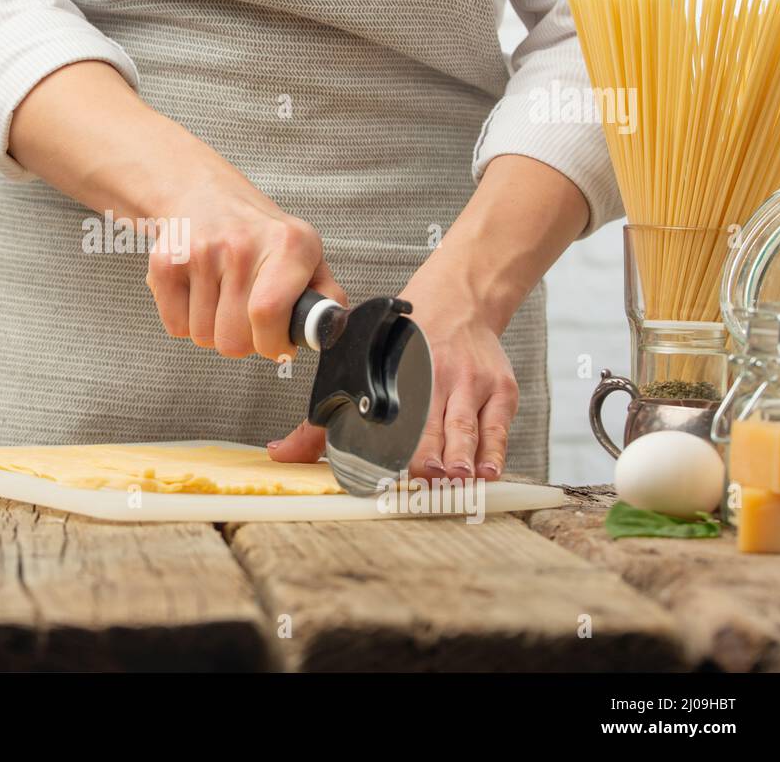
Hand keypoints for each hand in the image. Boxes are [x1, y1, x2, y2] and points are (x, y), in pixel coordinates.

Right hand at [145, 180, 345, 360]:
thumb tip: (327, 328)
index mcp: (288, 244)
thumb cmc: (259, 235)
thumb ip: (325, 295)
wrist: (203, 195)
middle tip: (245, 314)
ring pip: (203, 336)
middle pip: (233, 340)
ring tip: (221, 297)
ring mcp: (199, 252)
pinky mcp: (165, 262)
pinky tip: (197, 292)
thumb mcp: (304, 252)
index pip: (268, 313)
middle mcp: (242, 244)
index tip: (274, 342)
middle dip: (242, 339)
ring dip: (213, 329)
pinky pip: (176, 327)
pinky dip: (186, 320)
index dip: (272, 344)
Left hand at [267, 269, 518, 481]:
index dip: (389, 446)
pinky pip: (498, 426)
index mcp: (395, 374)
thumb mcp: (353, 367)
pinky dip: (495, 450)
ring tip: (457, 479)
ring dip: (462, 454)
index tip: (387, 473)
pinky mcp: (500, 389)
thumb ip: (317, 423)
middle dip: (429, 455)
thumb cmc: (401, 341)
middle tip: (426, 481)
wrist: (459, 298)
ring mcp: (471, 383)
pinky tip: (488, 472)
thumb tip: (280, 455)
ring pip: (465, 426)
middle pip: (430, 423)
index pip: (389, 417)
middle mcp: (435, 376)